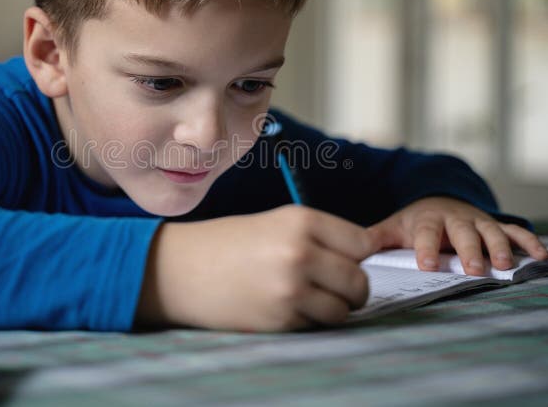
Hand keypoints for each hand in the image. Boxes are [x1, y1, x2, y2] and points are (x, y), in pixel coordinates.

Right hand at [136, 204, 377, 331]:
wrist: (180, 269)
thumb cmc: (227, 244)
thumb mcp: (276, 223)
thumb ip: (320, 236)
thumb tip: (367, 255)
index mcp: (301, 221)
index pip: (363, 243)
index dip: (359, 254)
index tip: (348, 259)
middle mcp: (300, 253)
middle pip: (359, 280)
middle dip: (351, 287)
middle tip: (331, 285)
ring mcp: (291, 290)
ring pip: (343, 309)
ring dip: (332, 308)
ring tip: (306, 298)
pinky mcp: (280, 320)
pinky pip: (316, 325)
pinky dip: (307, 321)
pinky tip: (282, 307)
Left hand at [366, 196, 547, 275]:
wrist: (437, 198)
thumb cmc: (414, 222)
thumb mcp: (393, 227)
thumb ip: (374, 239)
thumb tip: (349, 251)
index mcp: (427, 220)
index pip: (426, 233)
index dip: (426, 248)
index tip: (427, 265)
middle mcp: (455, 219)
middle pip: (463, 233)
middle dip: (468, 250)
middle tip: (473, 270)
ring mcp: (478, 221)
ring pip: (491, 232)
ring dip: (500, 247)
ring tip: (505, 265)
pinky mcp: (497, 226)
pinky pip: (516, 231)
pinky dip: (529, 242)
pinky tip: (542, 256)